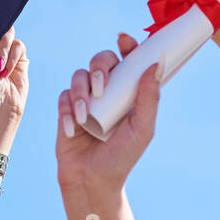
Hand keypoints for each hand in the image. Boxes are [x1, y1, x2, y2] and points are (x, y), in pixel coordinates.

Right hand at [56, 33, 160, 194]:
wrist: (92, 180)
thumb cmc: (121, 157)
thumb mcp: (141, 129)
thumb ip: (149, 99)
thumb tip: (156, 64)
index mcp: (129, 92)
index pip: (128, 61)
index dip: (128, 45)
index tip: (124, 39)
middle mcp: (108, 91)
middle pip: (101, 60)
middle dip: (99, 67)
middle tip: (101, 87)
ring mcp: (86, 99)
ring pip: (79, 76)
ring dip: (80, 92)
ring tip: (84, 116)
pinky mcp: (67, 110)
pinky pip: (63, 96)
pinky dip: (66, 110)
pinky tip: (72, 127)